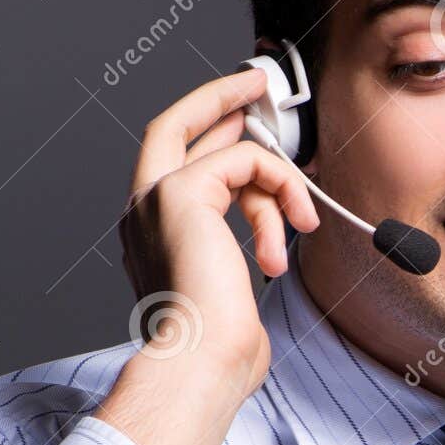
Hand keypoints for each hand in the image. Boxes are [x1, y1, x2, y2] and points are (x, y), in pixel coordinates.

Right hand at [117, 67, 320, 398]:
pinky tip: (295, 226)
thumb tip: (270, 246)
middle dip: (217, 97)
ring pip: (224, 148)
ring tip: (302, 225)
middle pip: (172, 126)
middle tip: (256, 82)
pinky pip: (244, 160)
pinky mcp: (180, 194)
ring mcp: (154, 200)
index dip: (206, 132)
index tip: (239, 115)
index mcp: (151, 237)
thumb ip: (239, 256)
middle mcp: (142, 213)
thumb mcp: (234, 292)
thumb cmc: (219, 349)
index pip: (173, 166)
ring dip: (278, 181)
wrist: (201, 363)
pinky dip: (280, 184)